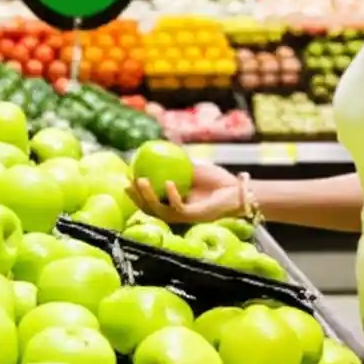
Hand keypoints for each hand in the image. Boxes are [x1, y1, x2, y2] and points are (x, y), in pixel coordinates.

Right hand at [128, 163, 243, 223]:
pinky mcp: (193, 216)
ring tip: (141, 181)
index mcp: (173, 202)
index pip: (149, 200)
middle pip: (149, 208)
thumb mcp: (194, 168)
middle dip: (136, 197)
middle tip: (127, 183)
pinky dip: (172, 195)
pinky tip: (168, 183)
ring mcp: (183, 216)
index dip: (135, 192)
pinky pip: (178, 207)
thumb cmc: (218, 180)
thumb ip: (179, 162)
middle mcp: (175, 212)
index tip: (126, 177)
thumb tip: (162, 147)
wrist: (237, 191)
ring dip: (148, 196)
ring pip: (159, 210)